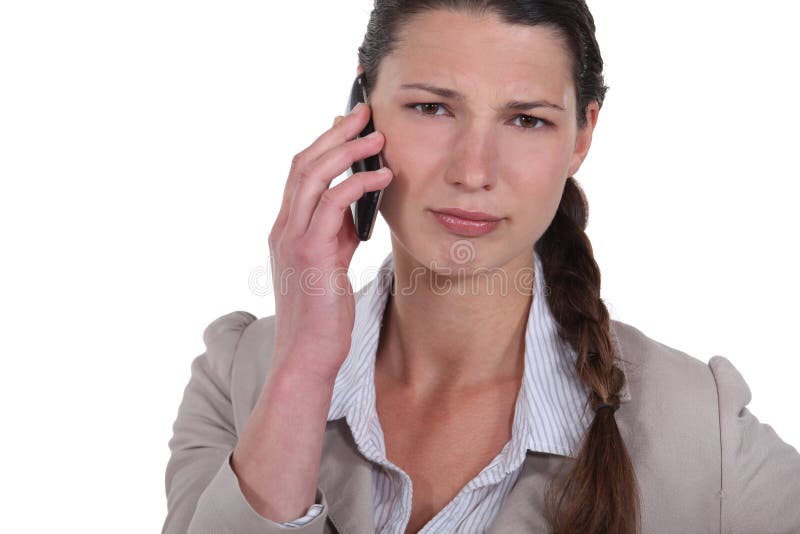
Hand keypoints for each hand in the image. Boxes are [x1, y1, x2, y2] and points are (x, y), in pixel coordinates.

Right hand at [267, 103, 391, 382]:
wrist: (307, 355)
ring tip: (378, 137)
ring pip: (313, 176)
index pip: (301, 173)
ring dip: (347, 150)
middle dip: (335, 133)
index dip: (325, 143)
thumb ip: (336, 233)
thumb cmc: (322, 314)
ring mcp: (293, 239)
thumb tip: (355, 205)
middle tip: (365, 113)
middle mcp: (283, 228)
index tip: (351, 124)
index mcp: (287, 229)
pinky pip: (333, 204)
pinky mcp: (310, 253)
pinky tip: (382, 178)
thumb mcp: (329, 264)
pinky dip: (358, 184)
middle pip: (304, 163)